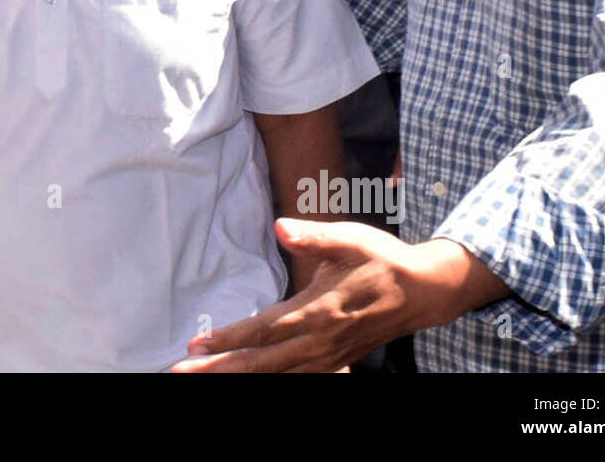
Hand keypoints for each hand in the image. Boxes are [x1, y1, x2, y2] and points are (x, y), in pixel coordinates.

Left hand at [170, 219, 506, 371]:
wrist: (422, 291)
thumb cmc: (382, 260)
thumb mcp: (350, 239)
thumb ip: (314, 236)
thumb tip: (281, 226)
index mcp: (320, 310)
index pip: (265, 330)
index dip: (230, 338)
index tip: (197, 344)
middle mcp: (321, 341)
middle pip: (263, 362)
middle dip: (221, 368)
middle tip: (181, 371)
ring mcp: (328, 355)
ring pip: (276, 374)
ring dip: (239, 376)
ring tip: (204, 375)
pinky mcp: (334, 360)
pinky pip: (294, 376)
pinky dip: (268, 379)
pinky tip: (246, 376)